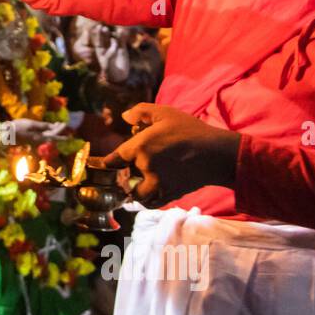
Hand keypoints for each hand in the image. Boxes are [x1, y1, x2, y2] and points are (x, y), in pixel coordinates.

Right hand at [7, 118, 66, 144]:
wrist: (6, 135)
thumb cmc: (18, 128)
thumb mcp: (31, 124)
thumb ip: (42, 126)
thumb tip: (53, 126)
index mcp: (40, 137)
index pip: (54, 134)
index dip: (60, 129)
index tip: (65, 124)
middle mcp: (39, 140)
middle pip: (52, 136)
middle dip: (58, 131)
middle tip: (64, 124)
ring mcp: (35, 140)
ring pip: (47, 136)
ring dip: (53, 131)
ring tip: (57, 125)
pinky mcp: (31, 139)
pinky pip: (42, 136)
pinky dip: (47, 132)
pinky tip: (46, 128)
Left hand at [99, 103, 239, 206]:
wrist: (216, 154)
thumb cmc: (191, 131)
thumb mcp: (165, 113)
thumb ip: (141, 112)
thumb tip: (124, 117)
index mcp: (141, 147)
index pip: (115, 158)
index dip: (106, 163)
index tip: (98, 165)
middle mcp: (145, 167)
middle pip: (125, 175)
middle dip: (125, 173)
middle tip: (127, 170)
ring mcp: (157, 183)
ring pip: (136, 193)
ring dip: (134, 190)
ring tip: (137, 184)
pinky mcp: (169, 194)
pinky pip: (151, 202)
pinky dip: (148, 199)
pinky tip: (150, 191)